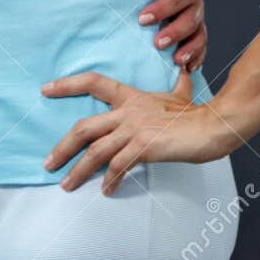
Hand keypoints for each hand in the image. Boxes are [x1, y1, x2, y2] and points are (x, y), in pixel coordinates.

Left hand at [40, 69, 233, 194]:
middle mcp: (127, 112)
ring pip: (95, 151)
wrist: (214, 126)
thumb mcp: (180, 95)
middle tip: (48, 163)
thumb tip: (183, 69)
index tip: (45, 89)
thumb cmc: (197, 114)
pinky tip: (106, 190)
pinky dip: (110, 179)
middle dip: (62, 147)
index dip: (67, 84)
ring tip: (66, 185)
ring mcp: (134, 129)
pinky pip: (119, 166)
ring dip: (78, 171)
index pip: (93, 82)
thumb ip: (176, 85)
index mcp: (130, 97)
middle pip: (83, 127)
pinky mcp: (145, 147)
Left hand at [142, 0, 206, 69]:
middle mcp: (194, 2)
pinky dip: (196, 58)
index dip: (162, 9)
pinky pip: (201, 48)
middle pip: (190, 19)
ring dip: (188, 49)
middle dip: (174, 32)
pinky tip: (187, 69)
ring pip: (199, 36)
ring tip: (176, 60)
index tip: (143, 19)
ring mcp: (197, 19)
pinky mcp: (196, 34)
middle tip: (157, 43)